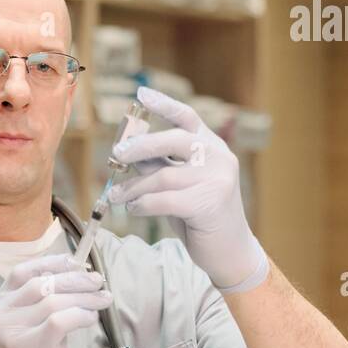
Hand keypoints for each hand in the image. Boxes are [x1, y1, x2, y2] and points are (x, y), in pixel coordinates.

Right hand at [0, 254, 111, 347]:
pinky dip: (81, 314)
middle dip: (75, 279)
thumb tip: (78, 276)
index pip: (22, 272)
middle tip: (98, 282)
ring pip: (54, 300)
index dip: (52, 263)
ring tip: (103, 299)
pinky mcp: (30, 346)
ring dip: (85, 297)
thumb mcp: (32, 328)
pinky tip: (92, 318)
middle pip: (41, 283)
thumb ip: (44, 303)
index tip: (77, 263)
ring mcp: (11, 332)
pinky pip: (61, 318)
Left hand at [107, 85, 268, 293]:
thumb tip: (129, 154)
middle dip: (140, 146)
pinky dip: (143, 204)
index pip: (188, 118)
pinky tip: (135, 209)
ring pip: (163, 176)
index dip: (164, 105)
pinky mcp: (209, 203)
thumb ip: (161, 167)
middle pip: (173, 139)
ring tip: (118, 196)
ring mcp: (217, 179)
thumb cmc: (202, 219)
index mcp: (213, 147)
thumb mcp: (180, 187)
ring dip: (134, 187)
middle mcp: (218, 157)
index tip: (141, 95)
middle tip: (116, 154)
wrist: (230, 253)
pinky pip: (164, 200)